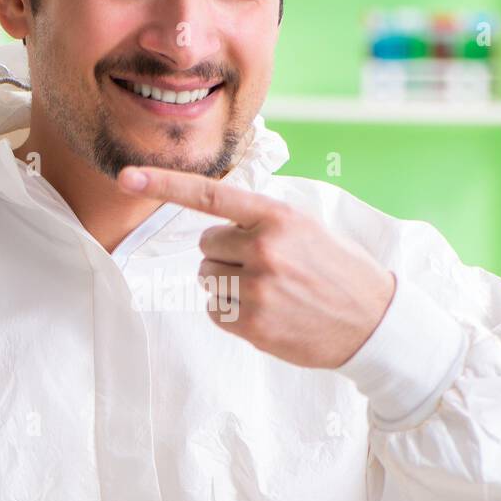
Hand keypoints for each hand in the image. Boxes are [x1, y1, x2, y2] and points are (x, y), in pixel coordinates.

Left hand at [117, 166, 395, 368]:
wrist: (374, 323)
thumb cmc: (338, 271)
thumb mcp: (308, 227)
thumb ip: (262, 219)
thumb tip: (215, 219)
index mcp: (277, 216)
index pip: (210, 195)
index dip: (164, 184)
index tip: (127, 177)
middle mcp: (264, 248)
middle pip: (205, 246)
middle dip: (225, 255)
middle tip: (267, 268)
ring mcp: (257, 288)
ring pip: (207, 279)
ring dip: (228, 285)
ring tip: (271, 292)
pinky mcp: (253, 324)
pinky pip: (215, 311)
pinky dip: (233, 314)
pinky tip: (268, 313)